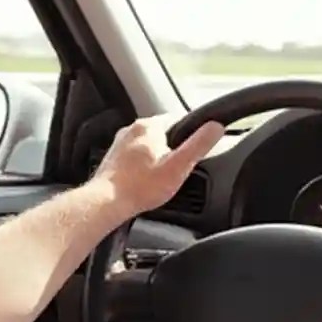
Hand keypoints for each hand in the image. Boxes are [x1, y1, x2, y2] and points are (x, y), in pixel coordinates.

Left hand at [92, 115, 225, 216]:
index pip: (178, 119)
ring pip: (146, 145)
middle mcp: (131, 130)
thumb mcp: (178, 166)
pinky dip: (142, 166)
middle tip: (177, 168)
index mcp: (149, 126)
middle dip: (172, 148)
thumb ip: (198, 146)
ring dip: (156, 157)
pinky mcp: (113, 158)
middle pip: (162, 133)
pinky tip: (144, 181)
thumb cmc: (140, 187)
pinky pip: (134, 157)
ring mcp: (119, 143)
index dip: (189, 133)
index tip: (193, 148)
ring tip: (161, 177)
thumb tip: (216, 127)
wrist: (106, 203)